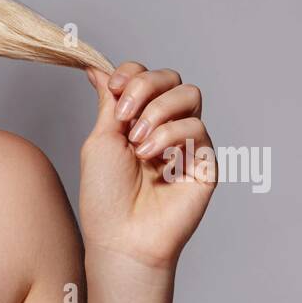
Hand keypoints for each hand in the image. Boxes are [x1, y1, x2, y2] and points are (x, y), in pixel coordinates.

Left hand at [79, 62, 215, 270]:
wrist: (120, 236)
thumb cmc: (106, 195)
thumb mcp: (101, 138)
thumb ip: (109, 101)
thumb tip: (96, 66)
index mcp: (139, 118)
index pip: (147, 74)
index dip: (132, 74)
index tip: (113, 87)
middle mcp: (166, 126)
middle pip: (171, 78)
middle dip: (145, 87)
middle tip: (125, 116)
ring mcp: (187, 143)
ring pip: (189, 95)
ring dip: (157, 112)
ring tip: (138, 142)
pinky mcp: (205, 162)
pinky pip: (197, 127)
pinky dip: (169, 135)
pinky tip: (152, 158)